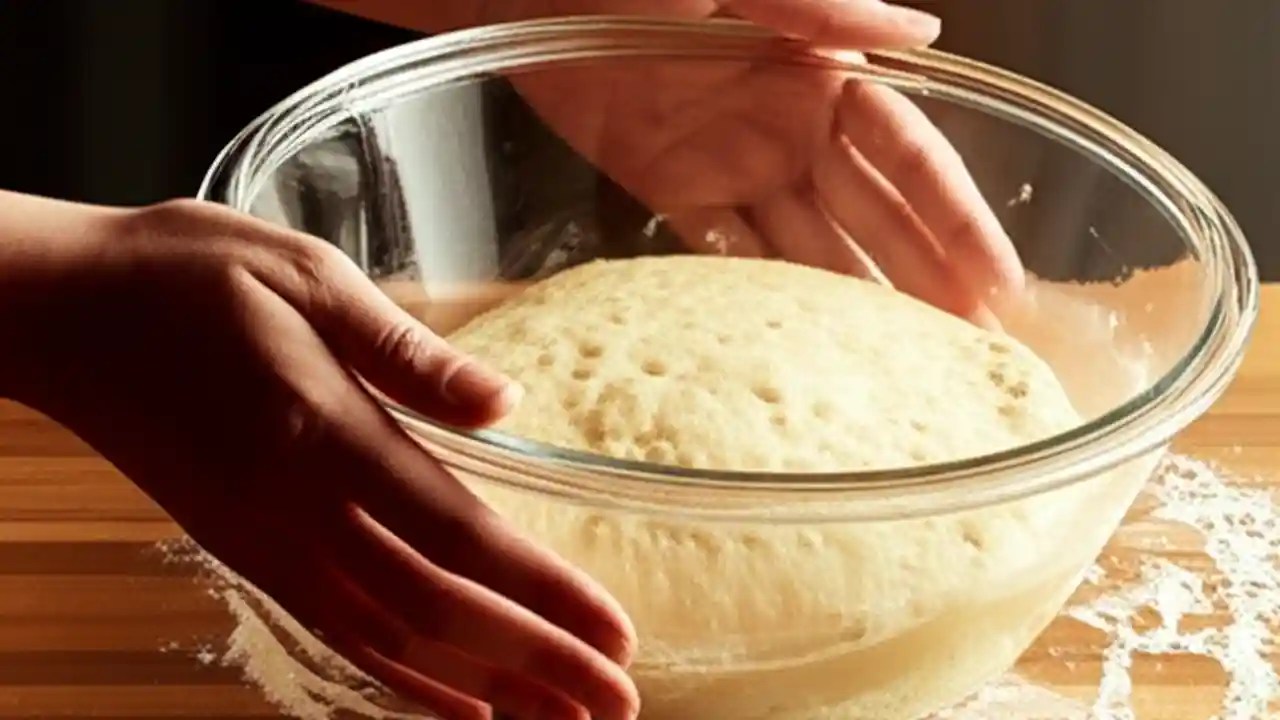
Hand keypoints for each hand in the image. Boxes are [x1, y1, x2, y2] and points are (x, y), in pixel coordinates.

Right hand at [1, 196, 638, 719]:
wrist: (70, 312)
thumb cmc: (191, 276)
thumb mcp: (309, 277)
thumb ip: (407, 351)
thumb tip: (502, 402)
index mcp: (326, 432)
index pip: (460, 534)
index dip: (544, 594)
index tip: (614, 636)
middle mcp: (297, 508)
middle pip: (438, 609)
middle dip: (536, 662)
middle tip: (616, 703)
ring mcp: (266, 541)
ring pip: (390, 640)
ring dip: (483, 685)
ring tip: (558, 719)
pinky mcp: (244, 551)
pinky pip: (335, 633)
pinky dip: (402, 679)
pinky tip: (456, 704)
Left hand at [501, 1, 1020, 322]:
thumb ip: (819, 9)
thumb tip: (923, 33)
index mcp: (818, 74)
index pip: (908, 156)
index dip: (956, 218)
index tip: (999, 283)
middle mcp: (787, 127)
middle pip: (872, 216)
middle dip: (924, 278)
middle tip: (972, 352)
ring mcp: (732, 164)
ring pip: (809, 247)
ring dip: (853, 304)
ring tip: (900, 370)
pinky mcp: (673, 191)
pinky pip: (728, 252)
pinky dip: (761, 294)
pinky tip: (798, 345)